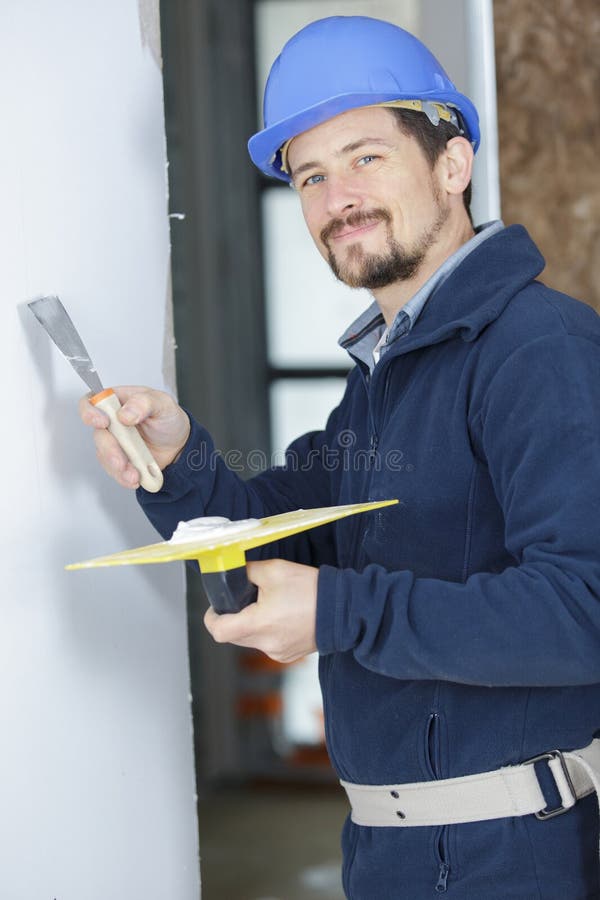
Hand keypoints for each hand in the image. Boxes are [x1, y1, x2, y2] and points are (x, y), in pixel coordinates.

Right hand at [79, 385, 189, 488]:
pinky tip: (135, 477)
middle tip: (121, 460)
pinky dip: (124, 476)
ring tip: (134, 474)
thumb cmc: (168, 419)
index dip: (90, 412)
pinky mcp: (119, 460)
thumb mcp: (163, 403)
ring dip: (118, 467)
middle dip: (109, 450)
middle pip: (98, 435)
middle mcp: (112, 422)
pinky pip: (114, 470)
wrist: (179, 445)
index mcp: (118, 401)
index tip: (103, 422)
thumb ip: (144, 403)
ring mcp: (114, 442)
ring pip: (105, 456)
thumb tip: (125, 413)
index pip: (91, 402)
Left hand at [204, 559, 318, 662]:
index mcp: (258, 624)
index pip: (218, 631)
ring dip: (251, 625)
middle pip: (233, 636)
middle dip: (233, 618)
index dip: (212, 617)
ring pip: (250, 640)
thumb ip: (247, 572)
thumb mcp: (274, 570)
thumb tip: (233, 574)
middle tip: (245, 599)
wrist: (342, 609)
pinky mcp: (287, 655)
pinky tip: (282, 616)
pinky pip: (267, 644)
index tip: (216, 607)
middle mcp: (266, 644)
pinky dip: (267, 631)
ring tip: (269, 606)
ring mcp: (278, 652)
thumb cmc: (311, 590)